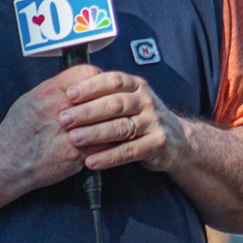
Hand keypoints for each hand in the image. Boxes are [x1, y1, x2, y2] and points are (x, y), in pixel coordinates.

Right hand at [0, 64, 101, 193]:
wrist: (7, 163)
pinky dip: (110, 140)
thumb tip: (77, 82)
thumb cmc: (16, 132)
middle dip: (110, 98)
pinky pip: (106, 143)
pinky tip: (106, 139)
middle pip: (102, 95)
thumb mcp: (30, 99)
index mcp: (49, 93)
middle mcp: (61, 110)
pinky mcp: (78, 155)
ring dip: (114, 119)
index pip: (87, 73)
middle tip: (112, 102)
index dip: (97, 78)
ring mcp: (72, 133)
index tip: (101, 84)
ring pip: (109, 120)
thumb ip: (55, 88)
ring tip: (113, 120)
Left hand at [58, 69, 188, 172]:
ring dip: (95, 133)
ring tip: (74, 139)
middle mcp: (146, 101)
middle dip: (87, 111)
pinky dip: (108, 157)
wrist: (177, 140)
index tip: (69, 94)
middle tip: (64, 119)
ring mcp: (154, 122)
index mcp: (136, 86)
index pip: (113, 80)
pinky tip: (91, 161)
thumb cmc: (141, 118)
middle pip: (115, 104)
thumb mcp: (129, 99)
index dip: (91, 86)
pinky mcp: (157, 144)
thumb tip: (66, 93)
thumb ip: (106, 95)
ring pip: (121, 127)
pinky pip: (129, 151)